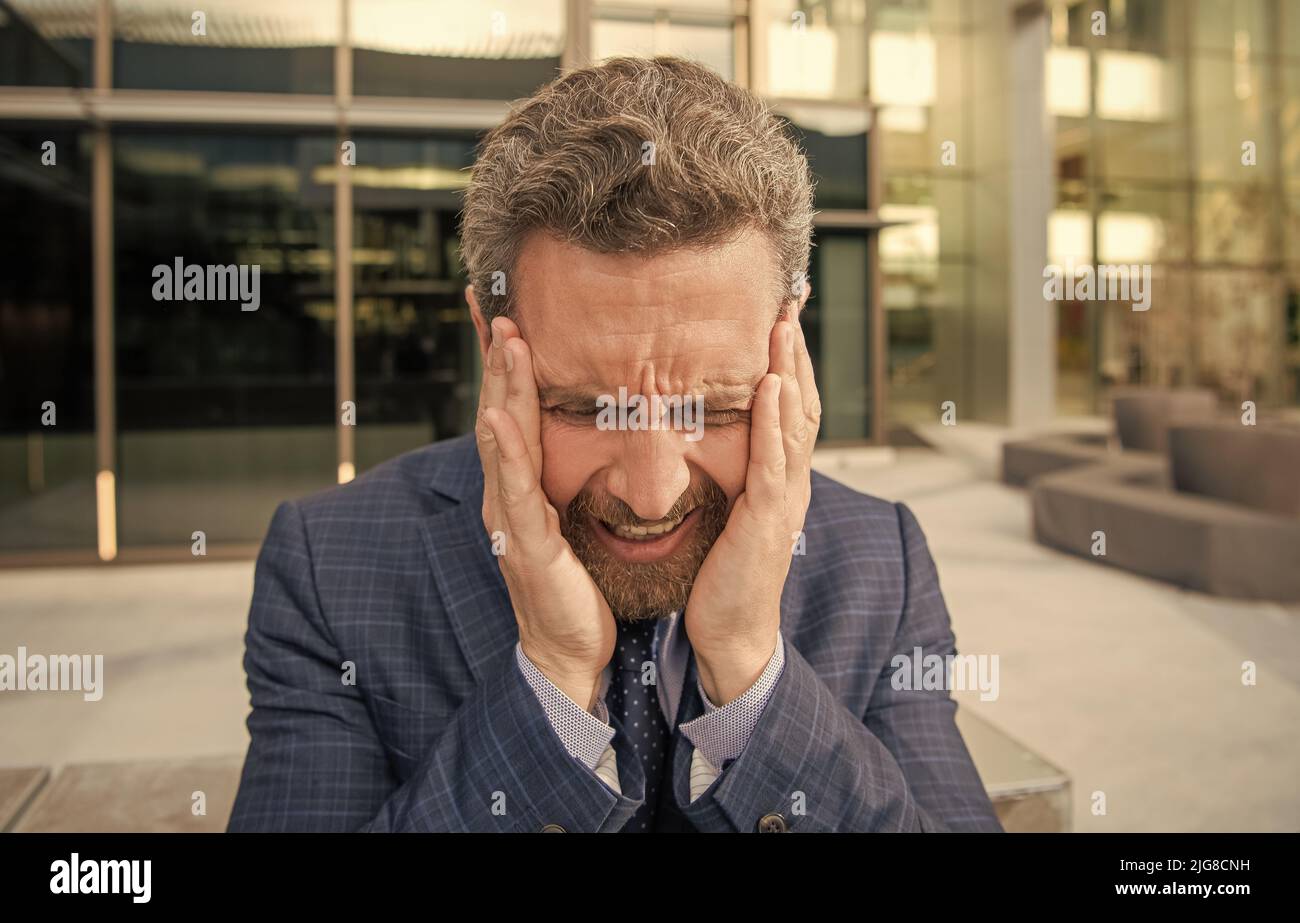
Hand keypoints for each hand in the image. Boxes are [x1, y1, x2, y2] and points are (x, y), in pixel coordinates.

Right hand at [475, 316, 615, 712]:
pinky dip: (505, 452)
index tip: (507, 315)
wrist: (571, 650)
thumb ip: (573, 479)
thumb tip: (599, 434)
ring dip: (500, 389)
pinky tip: (498, 419)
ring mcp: (511, 520)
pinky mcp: (526, 546)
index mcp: (523, 488)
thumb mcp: (575, 519)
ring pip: (502, 442)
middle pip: (500, 414)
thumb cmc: (577, 585)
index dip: (509, 366)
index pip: (516, 413)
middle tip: (497, 306)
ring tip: (502, 341)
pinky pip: (514, 492)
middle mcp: (508, 497)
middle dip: (498, 361)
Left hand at [684, 315, 820, 704]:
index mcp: (779, 479)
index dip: (788, 361)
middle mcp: (791, 483)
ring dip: (790, 370)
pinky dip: (773, 421)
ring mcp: (785, 501)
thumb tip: (702, 433)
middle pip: (801, 402)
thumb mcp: (724, 512)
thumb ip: (725, 473)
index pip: (789, 407)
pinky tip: (769, 386)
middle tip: (790, 300)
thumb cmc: (719, 575)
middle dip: (796, 351)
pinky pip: (774, 462)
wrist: (728, 634)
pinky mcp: (767, 521)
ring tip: (783, 325)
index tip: (779, 315)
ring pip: (795, 423)